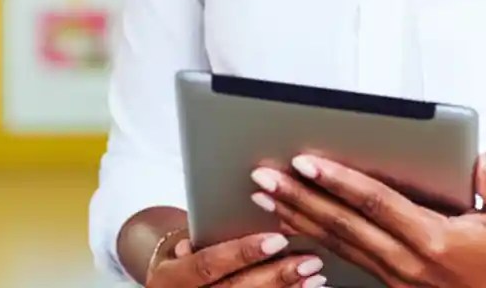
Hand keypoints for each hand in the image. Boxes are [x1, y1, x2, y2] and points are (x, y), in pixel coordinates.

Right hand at [146, 232, 327, 287]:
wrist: (172, 286)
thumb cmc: (185, 256)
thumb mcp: (185, 241)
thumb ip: (211, 228)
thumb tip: (256, 206)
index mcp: (170, 277)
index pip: (208, 264)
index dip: (242, 253)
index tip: (277, 239)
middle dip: (275, 276)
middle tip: (308, 259)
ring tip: (315, 273)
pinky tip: (306, 287)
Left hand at [249, 153, 485, 287]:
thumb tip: (484, 160)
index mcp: (434, 240)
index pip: (375, 204)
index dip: (339, 181)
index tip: (307, 162)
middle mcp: (408, 262)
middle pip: (343, 226)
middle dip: (299, 198)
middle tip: (264, 176)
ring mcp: (396, 278)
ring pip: (337, 244)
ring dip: (298, 218)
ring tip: (265, 196)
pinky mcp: (392, 286)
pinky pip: (346, 259)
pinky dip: (315, 239)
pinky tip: (294, 224)